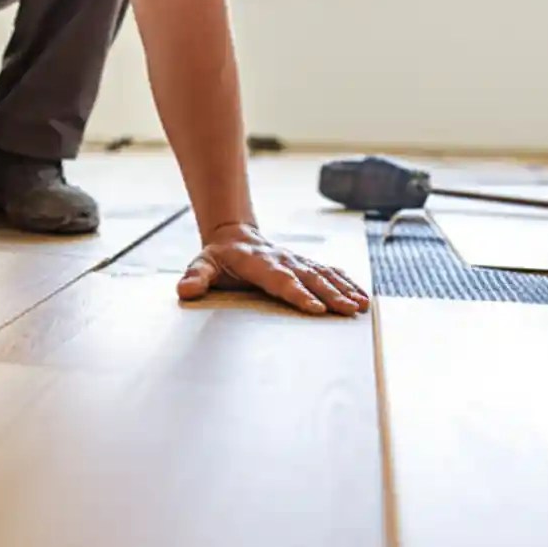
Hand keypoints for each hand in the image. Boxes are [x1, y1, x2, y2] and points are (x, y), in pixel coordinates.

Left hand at [178, 224, 370, 315]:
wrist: (234, 236)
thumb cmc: (218, 257)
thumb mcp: (202, 264)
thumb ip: (195, 277)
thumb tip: (184, 290)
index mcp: (259, 263)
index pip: (280, 280)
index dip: (297, 293)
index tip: (314, 308)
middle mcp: (283, 260)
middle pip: (309, 278)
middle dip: (330, 294)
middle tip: (348, 310)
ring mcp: (297, 260)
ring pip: (324, 274)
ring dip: (344, 289)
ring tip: (362, 305)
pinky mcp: (306, 264)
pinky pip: (330, 271)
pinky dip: (347, 282)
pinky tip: (363, 296)